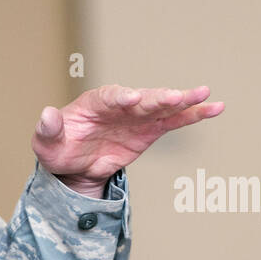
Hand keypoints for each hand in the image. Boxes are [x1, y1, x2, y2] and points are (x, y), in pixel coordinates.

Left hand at [32, 85, 224, 197]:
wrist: (76, 164)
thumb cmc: (59, 148)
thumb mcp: (46, 144)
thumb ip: (47, 130)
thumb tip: (46, 114)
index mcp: (94, 103)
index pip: (109, 97)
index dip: (120, 97)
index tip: (132, 98)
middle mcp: (120, 104)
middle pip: (142, 99)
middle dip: (158, 98)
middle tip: (175, 97)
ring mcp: (138, 116)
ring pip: (163, 106)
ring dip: (184, 101)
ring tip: (205, 95)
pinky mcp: (151, 129)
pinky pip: (175, 121)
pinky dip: (194, 115)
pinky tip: (214, 108)